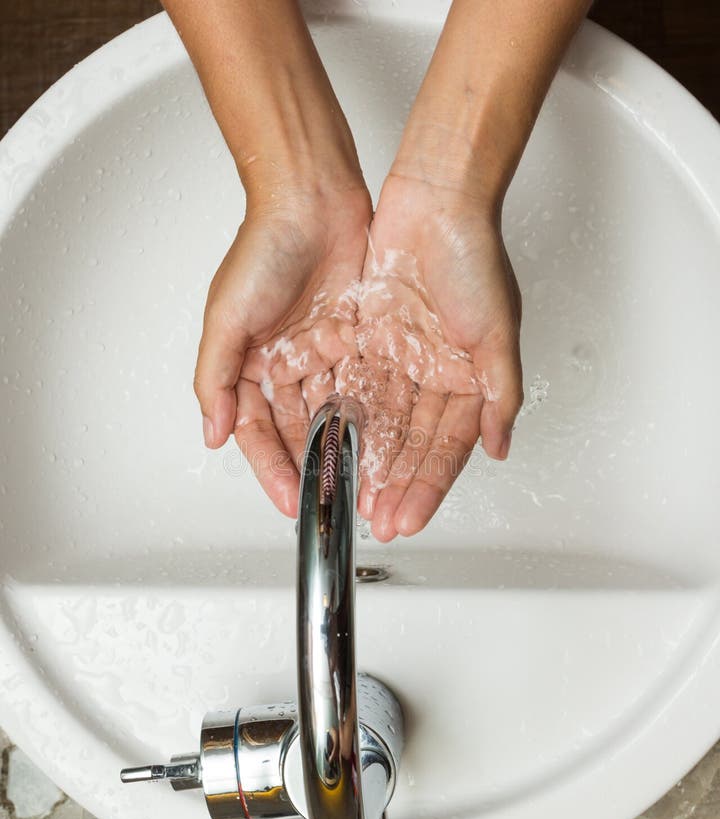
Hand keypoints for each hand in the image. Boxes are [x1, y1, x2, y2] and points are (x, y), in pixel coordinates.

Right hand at [195, 183, 370, 516]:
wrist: (312, 199)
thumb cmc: (262, 248)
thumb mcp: (226, 317)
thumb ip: (216, 378)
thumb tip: (212, 434)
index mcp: (249, 365)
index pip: (258, 431)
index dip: (271, 468)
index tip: (289, 500)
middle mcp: (286, 364)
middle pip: (296, 430)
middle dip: (311, 468)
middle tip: (330, 503)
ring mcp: (322, 354)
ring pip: (333, 415)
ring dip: (344, 450)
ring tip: (359, 484)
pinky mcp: (355, 340)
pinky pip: (363, 387)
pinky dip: (370, 415)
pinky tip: (381, 443)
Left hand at [350, 174, 522, 541]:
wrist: (433, 200)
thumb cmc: (473, 255)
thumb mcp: (497, 331)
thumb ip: (499, 393)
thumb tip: (500, 446)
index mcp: (467, 378)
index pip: (446, 448)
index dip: (428, 486)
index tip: (409, 518)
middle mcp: (432, 373)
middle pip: (411, 444)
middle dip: (395, 484)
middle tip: (378, 519)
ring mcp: (400, 357)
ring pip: (382, 423)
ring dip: (369, 460)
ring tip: (353, 495)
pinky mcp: (369, 338)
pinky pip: (355, 387)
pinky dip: (345, 419)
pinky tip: (334, 447)